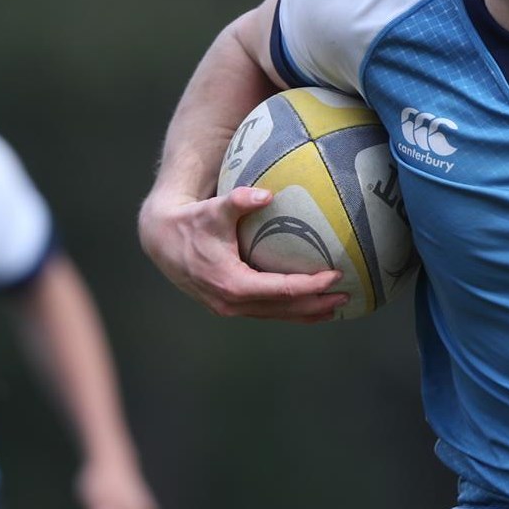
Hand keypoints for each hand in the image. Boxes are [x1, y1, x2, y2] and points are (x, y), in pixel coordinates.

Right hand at [137, 188, 345, 321]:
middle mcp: (231, 302)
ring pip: (276, 315)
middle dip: (317, 304)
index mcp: (232, 283)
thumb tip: (266, 193)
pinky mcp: (229, 305)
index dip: (310, 285)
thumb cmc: (192, 221)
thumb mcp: (214, 210)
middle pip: (283, 309)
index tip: (335, 275)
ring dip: (307, 313)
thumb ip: (239, 200)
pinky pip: (266, 312)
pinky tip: (311, 307)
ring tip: (337, 306)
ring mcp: (229, 307)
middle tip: (347, 294)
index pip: (281, 290)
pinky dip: (289, 311)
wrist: (161, 241)